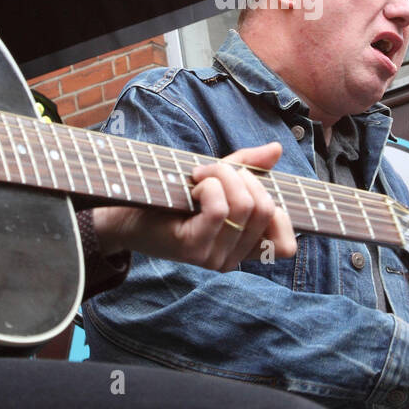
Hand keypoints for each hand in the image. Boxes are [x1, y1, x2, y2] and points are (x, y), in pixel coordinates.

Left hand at [91, 142, 296, 271]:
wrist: (123, 214)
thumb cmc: (169, 197)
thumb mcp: (215, 179)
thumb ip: (247, 166)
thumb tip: (277, 149)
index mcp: (241, 248)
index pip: (285, 246)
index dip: (281, 214)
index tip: (252, 189)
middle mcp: (232, 259)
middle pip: (266, 210)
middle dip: (244, 176)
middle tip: (214, 170)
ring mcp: (213, 257)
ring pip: (245, 206)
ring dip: (223, 175)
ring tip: (200, 175)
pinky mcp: (193, 247)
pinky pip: (220, 209)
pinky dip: (209, 185)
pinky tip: (192, 186)